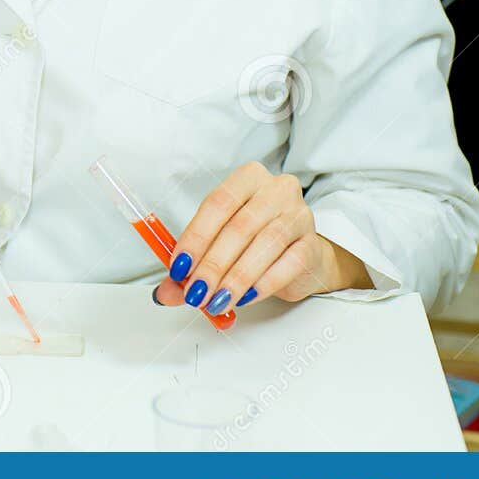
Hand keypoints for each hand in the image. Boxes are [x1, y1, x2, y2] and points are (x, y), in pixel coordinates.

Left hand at [154, 161, 371, 313]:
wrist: (298, 254)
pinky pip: (288, 264)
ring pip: (264, 245)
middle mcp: (277, 189)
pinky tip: (245, 298)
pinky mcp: (313, 244)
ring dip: (236, 278)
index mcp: (247, 178)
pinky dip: (263, 284)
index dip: (195, 237)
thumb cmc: (253, 241)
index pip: (217, 204)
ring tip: (217, 300)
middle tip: (196, 292)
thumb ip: (192, 265)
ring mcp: (299, 214)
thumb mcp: (219, 244)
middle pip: (240, 227)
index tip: (179, 267)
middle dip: (213, 264)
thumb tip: (165, 292)